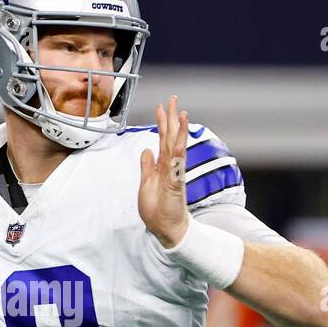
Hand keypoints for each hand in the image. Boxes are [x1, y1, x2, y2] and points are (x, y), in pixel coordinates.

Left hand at [138, 95, 190, 247]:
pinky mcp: (176, 183)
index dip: (162, 123)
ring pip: (177, 146)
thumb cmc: (158, 209)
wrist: (165, 228)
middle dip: (171, 118)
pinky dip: (180, 150)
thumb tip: (146, 151)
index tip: (161, 107)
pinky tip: (181, 139)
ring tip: (181, 112)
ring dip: (178, 129)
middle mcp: (171, 166)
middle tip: (173, 99)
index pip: (163, 140)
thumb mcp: (146, 183)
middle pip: (171, 137)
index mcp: (163, 166)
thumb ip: (147, 166)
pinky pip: (178, 163)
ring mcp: (175, 173)